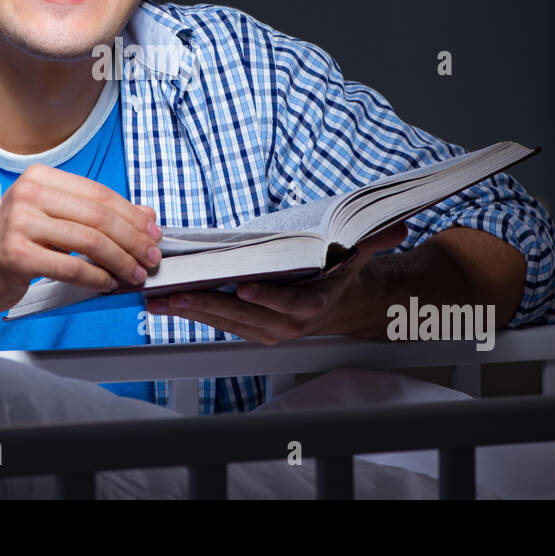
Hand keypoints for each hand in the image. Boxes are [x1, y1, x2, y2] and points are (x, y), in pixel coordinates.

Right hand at [0, 164, 163, 315]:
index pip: (99, 194)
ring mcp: (20, 222)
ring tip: (134, 274)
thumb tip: (146, 216)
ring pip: (89, 241)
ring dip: (119, 261)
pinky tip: (107, 283)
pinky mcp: (15, 254)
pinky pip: (70, 267)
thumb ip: (95, 215)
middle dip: (133, 240)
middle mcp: (29, 193)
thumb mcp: (52, 220)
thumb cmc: (9, 246)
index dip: (132, 215)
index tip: (153, 234)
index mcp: (40, 177)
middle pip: (98, 216)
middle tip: (150, 258)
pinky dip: (95, 278)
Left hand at [144, 222, 408, 344]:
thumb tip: (395, 226)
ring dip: (189, 310)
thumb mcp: (358, 254)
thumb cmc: (339, 275)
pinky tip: (165, 301)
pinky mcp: (245, 327)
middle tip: (175, 293)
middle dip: (206, 305)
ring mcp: (263, 329)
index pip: (287, 306)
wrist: (339, 306)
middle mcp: (284, 324)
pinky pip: (215, 320)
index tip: (242, 288)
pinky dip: (190, 311)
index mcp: (311, 306)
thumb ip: (373, 240)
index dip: (265, 299)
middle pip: (242, 316)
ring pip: (222, 321)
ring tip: (159, 298)